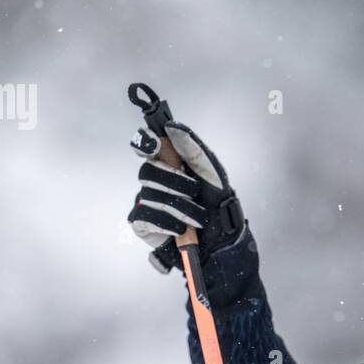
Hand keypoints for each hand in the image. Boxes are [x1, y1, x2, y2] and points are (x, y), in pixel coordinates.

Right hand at [126, 111, 244, 273]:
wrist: (222, 237)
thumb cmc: (217, 200)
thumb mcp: (211, 171)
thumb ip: (192, 148)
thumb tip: (172, 126)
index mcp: (168, 163)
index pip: (146, 145)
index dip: (144, 141)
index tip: (153, 144)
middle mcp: (154, 180)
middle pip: (147, 170)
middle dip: (174, 181)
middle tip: (194, 191)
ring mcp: (146, 201)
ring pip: (149, 194)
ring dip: (179, 207)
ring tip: (197, 217)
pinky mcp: (141, 224)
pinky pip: (144, 217)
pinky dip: (166, 222)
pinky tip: (180, 228)